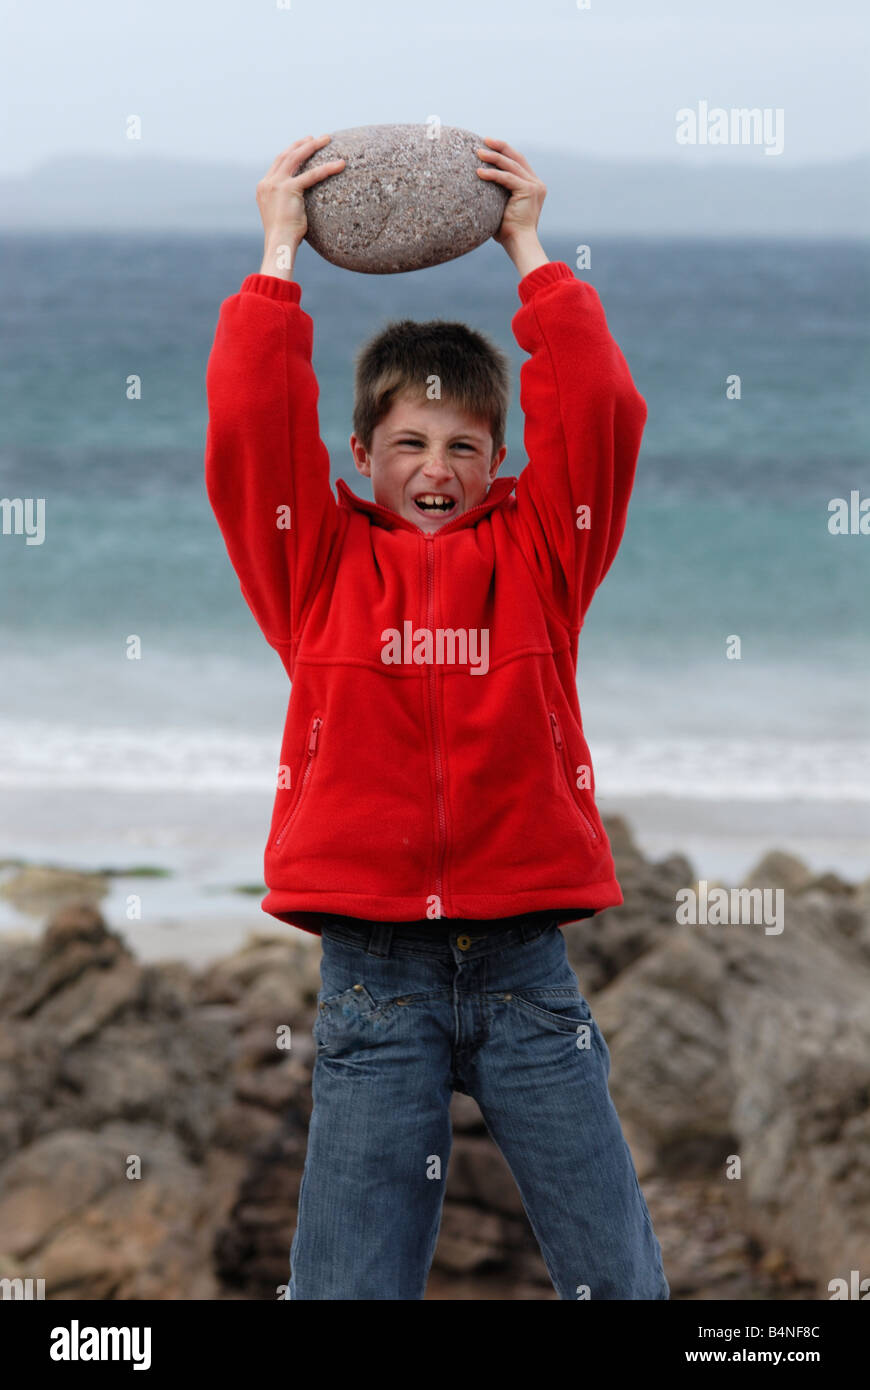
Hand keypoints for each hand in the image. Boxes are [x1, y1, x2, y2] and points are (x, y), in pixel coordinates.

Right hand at [256, 135, 345, 249]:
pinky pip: (311, 175)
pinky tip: (340, 164)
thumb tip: (302, 205)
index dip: (291, 152)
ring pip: (296, 157)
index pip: (278, 163)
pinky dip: (327, 169)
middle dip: (301, 144)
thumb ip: (288, 203)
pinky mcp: (288, 189)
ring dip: (312, 146)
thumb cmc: (284, 237)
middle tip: (315, 138)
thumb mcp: (282, 215)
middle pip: (286, 155)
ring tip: (326, 139)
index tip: (302, 146)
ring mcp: (276, 184)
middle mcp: (267, 182)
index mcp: (264, 187)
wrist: (279, 243)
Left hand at [475, 138, 545, 245]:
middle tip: (484, 140)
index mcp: (533, 186)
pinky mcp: (529, 190)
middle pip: (517, 157)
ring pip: (511, 165)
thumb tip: (478, 184)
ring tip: (478, 152)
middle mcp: (536, 183)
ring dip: (493, 157)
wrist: (520, 243)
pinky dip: (492, 174)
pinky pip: (507, 178)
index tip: (489, 145)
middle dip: (500, 147)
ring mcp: (534, 186)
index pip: (518, 162)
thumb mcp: (502, 207)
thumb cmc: (507, 231)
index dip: (504, 151)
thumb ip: (498, 193)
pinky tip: (479, 172)